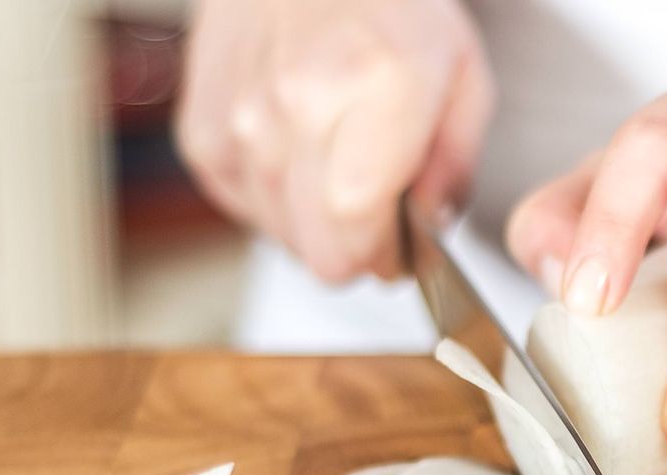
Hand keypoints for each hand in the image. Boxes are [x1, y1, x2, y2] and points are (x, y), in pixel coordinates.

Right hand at [178, 0, 494, 280]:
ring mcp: (241, 119)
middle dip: (354, 251)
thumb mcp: (463, 78)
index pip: (358, 227)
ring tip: (334, 174)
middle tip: (374, 223)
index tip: (401, 253)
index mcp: (374, 92)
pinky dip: (271, 202)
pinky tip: (295, 163)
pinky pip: (241, 205)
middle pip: (317, 249)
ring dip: (313, 226)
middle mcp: (298, 106)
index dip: (383, 257)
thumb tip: (429, 229)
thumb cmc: (390, 8)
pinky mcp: (203, 129)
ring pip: (280, 235)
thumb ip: (455, 167)